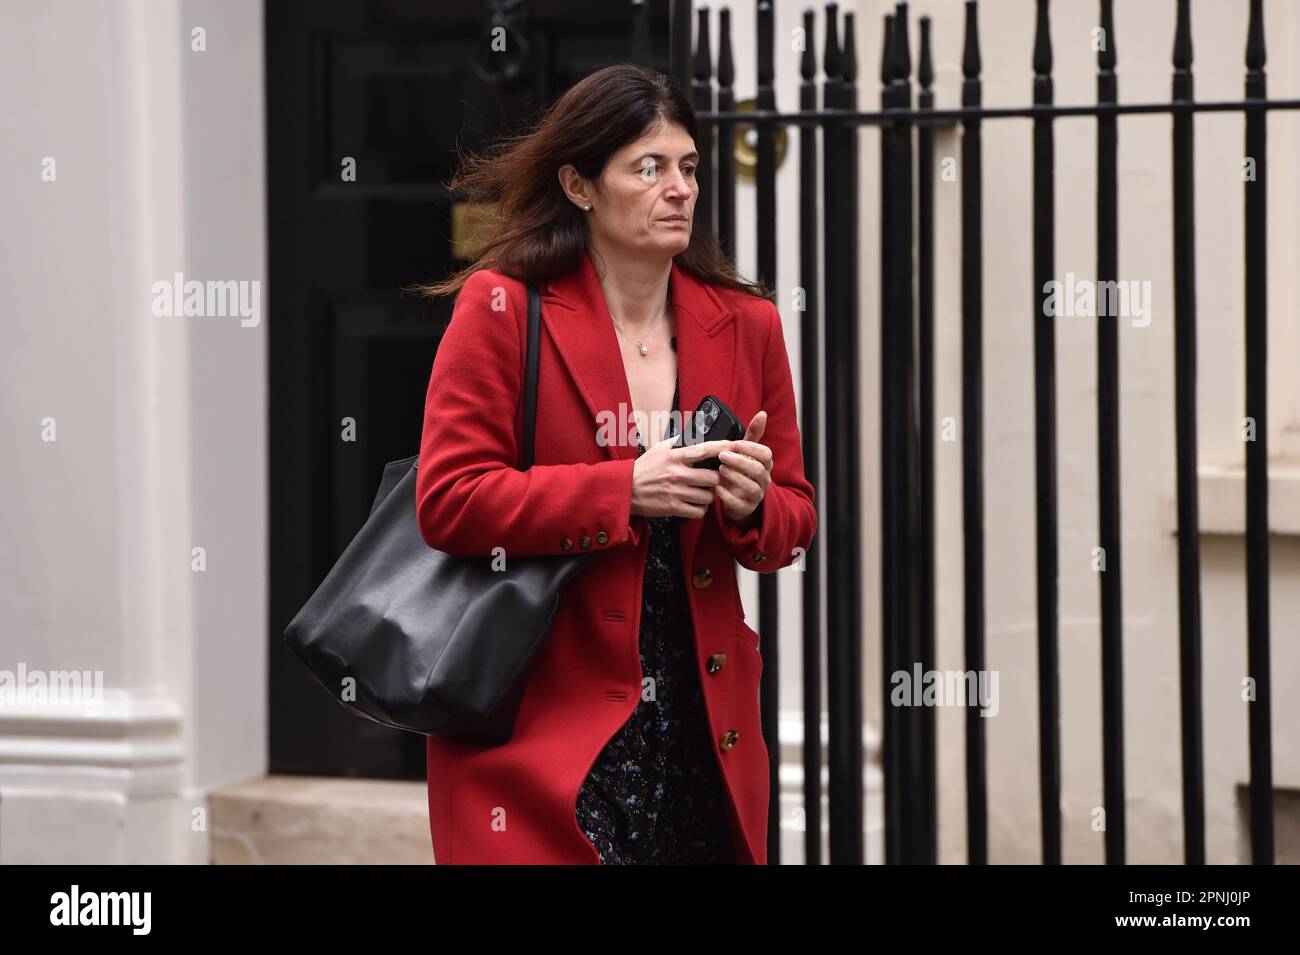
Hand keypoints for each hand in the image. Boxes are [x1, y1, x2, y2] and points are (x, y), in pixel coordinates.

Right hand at [630, 435, 728, 518]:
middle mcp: (677, 474)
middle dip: (717, 479)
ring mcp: (676, 492)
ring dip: (710, 496)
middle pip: (713, 478)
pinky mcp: (673, 508)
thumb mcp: (657, 449)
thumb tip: (692, 434)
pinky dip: (700, 509)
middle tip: (715, 479)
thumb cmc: (642, 469)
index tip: (734, 446)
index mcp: (674, 457)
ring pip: (708, 496)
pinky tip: (696, 504)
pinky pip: (698, 511)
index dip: (722, 447)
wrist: (625, 490)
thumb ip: (676, 442)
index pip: (704, 450)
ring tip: (704, 493)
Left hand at [714, 411, 772, 526]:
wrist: (739, 498)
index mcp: (765, 464)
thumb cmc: (742, 470)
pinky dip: (728, 496)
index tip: (735, 444)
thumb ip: (753, 434)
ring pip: (751, 488)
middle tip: (722, 456)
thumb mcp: (746, 452)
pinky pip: (740, 504)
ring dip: (735, 478)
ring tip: (720, 470)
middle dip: (740, 462)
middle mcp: (764, 480)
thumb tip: (762, 413)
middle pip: (759, 470)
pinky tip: (717, 488)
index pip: (766, 454)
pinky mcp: (746, 508)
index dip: (751, 448)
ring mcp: (756, 495)